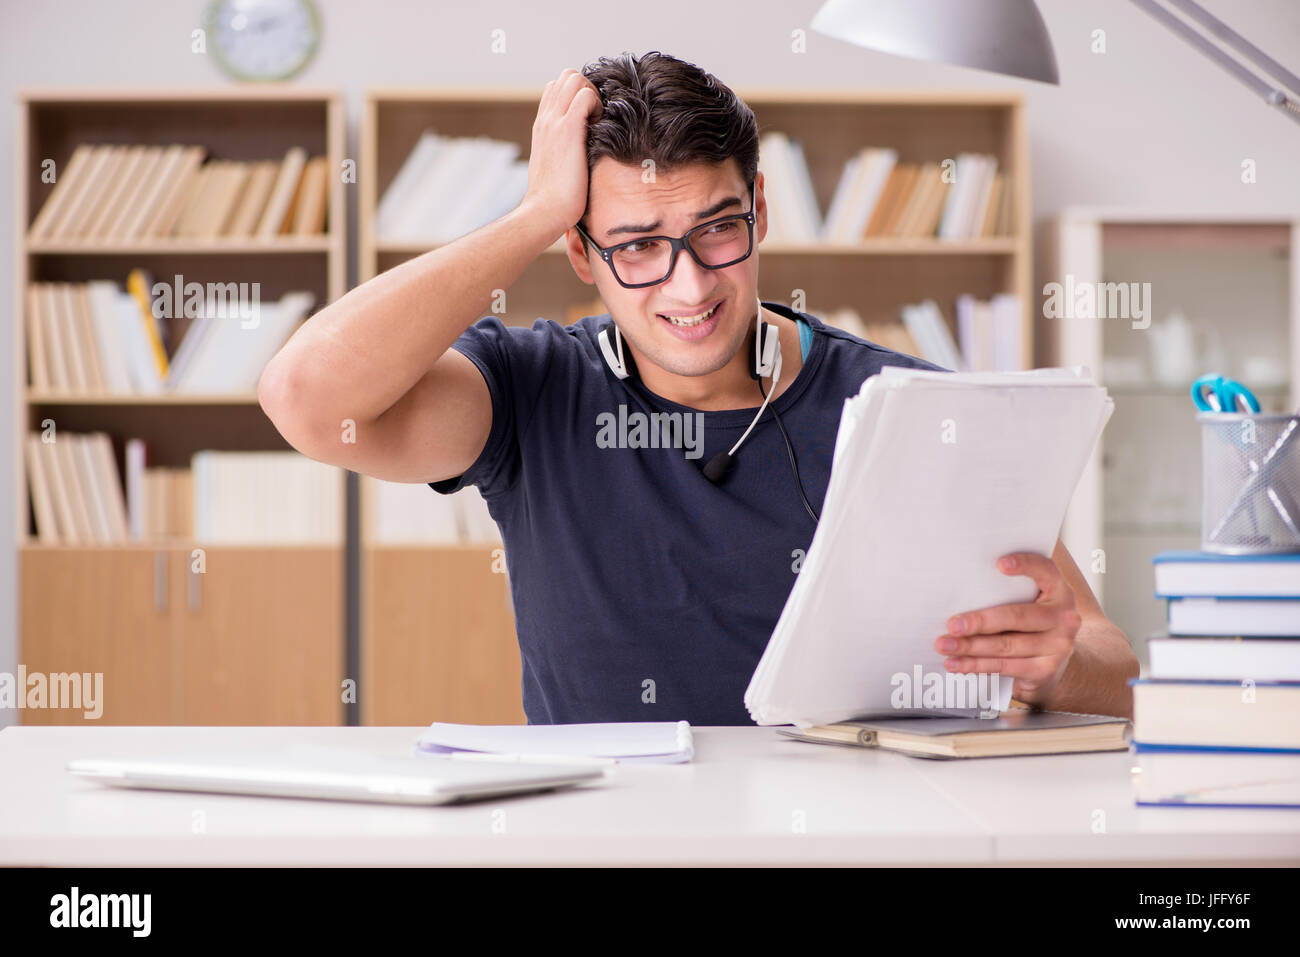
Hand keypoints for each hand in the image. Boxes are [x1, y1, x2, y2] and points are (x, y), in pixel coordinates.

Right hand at [521, 68, 602, 237]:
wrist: (544, 211)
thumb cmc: (554, 199)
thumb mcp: (555, 166)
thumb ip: (563, 151)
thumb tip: (579, 153)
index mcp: (543, 126)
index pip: (557, 88)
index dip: (577, 95)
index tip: (589, 120)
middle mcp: (547, 119)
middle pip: (567, 76)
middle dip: (588, 89)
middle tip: (597, 118)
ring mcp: (555, 122)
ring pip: (575, 78)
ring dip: (593, 94)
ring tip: (597, 123)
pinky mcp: (568, 130)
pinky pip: (586, 95)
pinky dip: (598, 105)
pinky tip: (599, 129)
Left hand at [933, 551, 1082, 706]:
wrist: (1051, 662)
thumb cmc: (1028, 623)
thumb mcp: (1027, 603)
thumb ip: (1007, 593)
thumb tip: (958, 592)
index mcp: (1058, 591)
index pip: (1046, 571)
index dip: (1025, 565)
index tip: (1000, 563)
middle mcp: (1064, 617)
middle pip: (1017, 617)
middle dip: (980, 621)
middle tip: (952, 625)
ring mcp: (1058, 646)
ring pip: (1006, 645)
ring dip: (970, 646)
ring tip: (945, 645)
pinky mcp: (1045, 670)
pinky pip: (1004, 666)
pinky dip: (975, 665)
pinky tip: (955, 663)